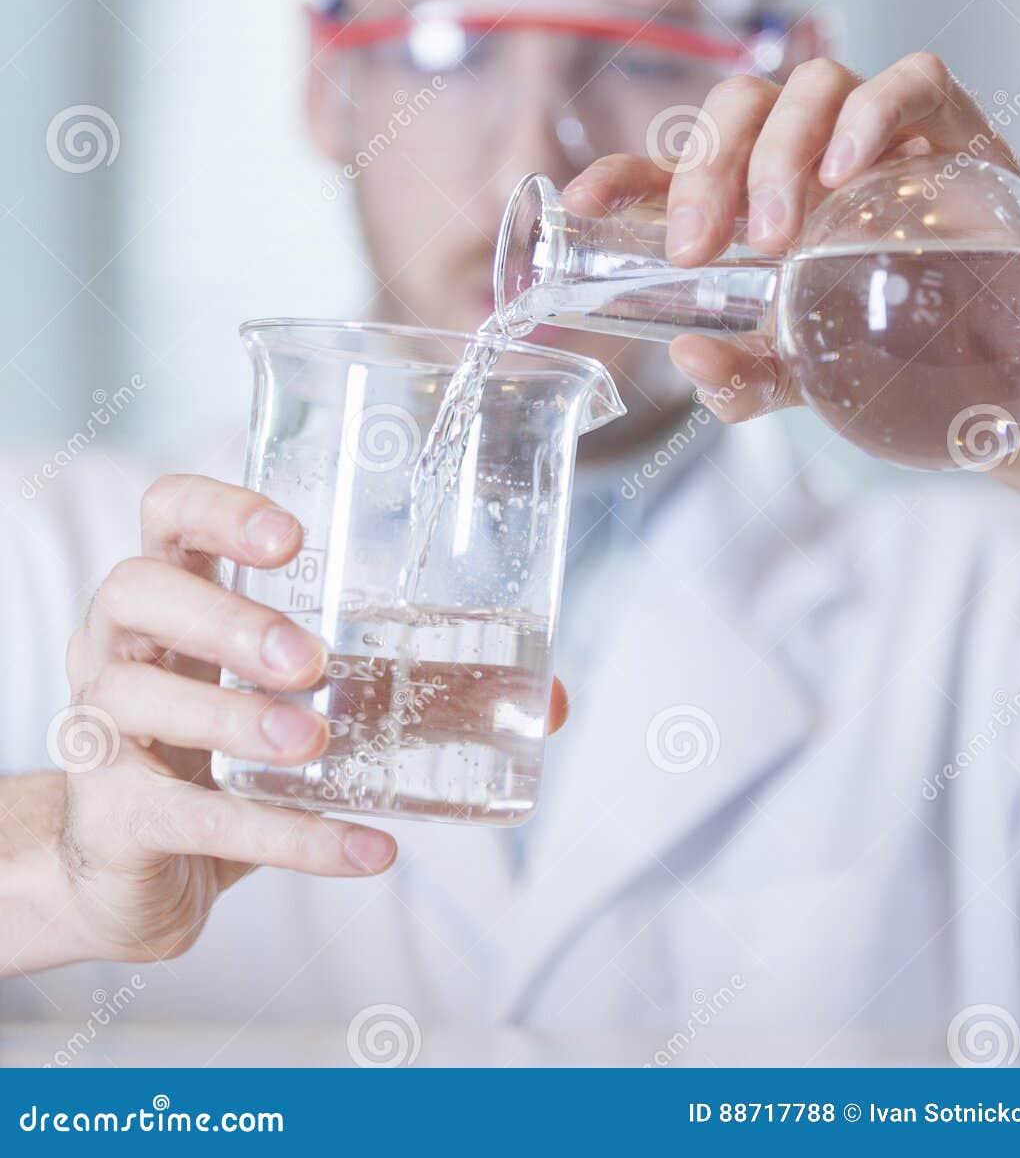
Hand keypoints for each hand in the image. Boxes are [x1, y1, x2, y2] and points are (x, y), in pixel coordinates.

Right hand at [50, 475, 568, 966]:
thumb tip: (550, 699)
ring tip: (315, 738)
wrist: (143, 876)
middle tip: (311, 656)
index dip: (219, 510)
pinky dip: (286, 836)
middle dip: (227, 616)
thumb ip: (419, 690)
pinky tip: (364, 848)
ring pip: (142, 697)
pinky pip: (190, 819)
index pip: (168, 512)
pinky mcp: (112, 820)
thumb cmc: (228, 755)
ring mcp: (101, 731)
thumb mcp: (306, 703)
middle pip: (137, 591)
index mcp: (171, 594)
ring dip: (235, 718)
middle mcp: (117, 646)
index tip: (294, 538)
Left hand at [562, 53, 1019, 426]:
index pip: (671, 162)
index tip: (583, 203)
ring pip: (808, 83)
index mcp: (748, 196)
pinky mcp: (943, 119)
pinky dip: (872, 115)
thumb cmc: (877, 336)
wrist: (987, 350)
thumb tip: (691, 359)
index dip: (622, 173)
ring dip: (779, 152)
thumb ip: (743, 375)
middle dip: (707, 173)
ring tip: (777, 236)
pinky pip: (908, 78)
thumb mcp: (798, 368)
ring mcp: (871, 126)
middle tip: (701, 250)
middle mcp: (801, 148)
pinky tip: (849, 174)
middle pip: (736, 106)